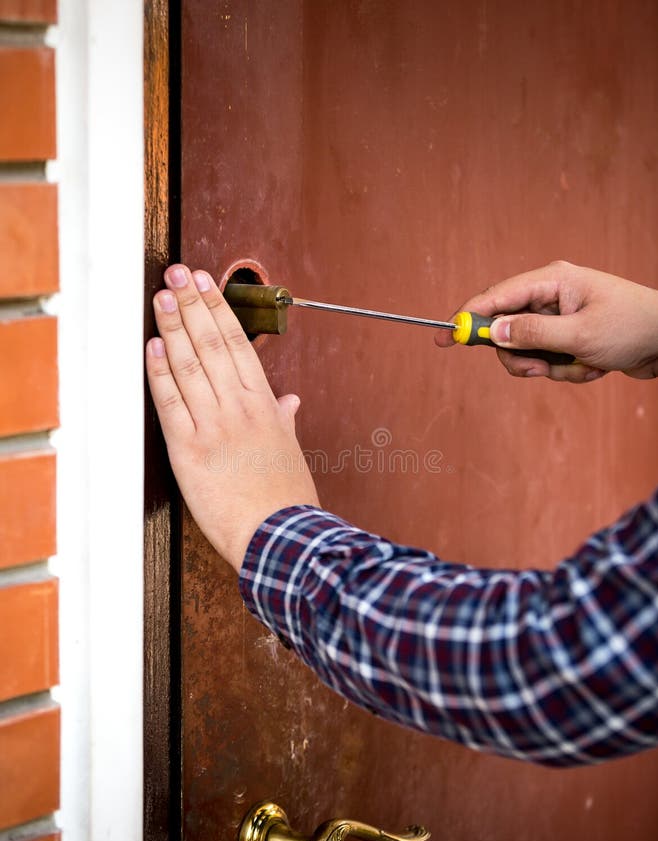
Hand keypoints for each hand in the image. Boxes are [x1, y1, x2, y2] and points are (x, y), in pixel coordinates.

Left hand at [145, 264, 319, 570]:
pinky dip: (160, 372)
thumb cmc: (286, 497)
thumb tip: (289, 399)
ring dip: (173, 326)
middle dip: (191, 304)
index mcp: (264, 405)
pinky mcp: (190, 450)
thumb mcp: (291, 451)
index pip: (239, 344)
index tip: (205, 284)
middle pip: (211, 344)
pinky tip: (152, 346)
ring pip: (190, 365)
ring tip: (160, 296)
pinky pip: (171, 403)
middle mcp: (239, 407)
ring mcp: (214, 426)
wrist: (278, 535)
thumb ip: (285, 418)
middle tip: (176, 273)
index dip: (218, 309)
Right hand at [434, 260, 657, 381]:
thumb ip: (532, 334)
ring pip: (528, 350)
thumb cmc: (631, 327)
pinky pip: (550, 360)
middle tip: (536, 371)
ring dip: (551, 367)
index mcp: (552, 281)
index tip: (444, 337)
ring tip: (580, 366)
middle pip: (507, 330)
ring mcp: (560, 318)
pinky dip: (568, 370)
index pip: (496, 296)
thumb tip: (492, 333)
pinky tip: (594, 366)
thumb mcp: (579, 335)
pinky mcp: (568, 338)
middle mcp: (552, 296)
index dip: (467, 317)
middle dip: (520, 356)